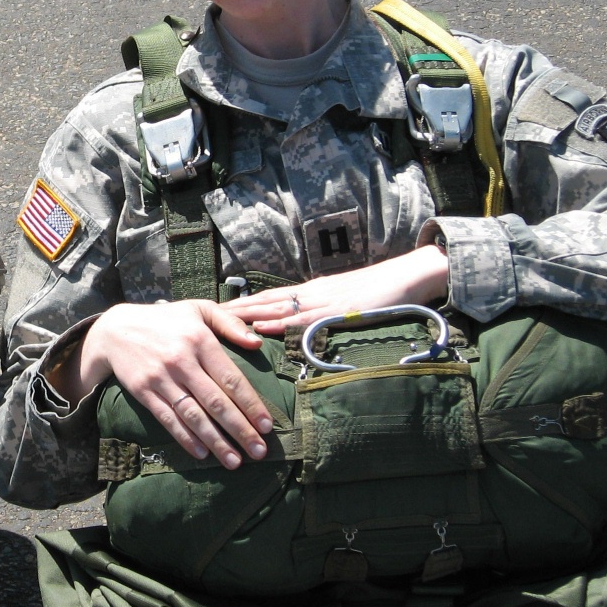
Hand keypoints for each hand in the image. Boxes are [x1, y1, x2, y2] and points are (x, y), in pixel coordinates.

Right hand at [57, 299, 272, 468]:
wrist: (115, 330)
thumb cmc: (166, 320)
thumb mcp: (198, 309)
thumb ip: (230, 322)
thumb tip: (257, 342)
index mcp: (200, 340)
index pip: (231, 378)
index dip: (251, 404)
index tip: (267, 426)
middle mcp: (181, 361)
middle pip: (216, 402)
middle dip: (240, 430)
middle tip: (259, 452)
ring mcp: (161, 378)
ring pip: (193, 415)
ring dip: (216, 441)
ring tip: (234, 461)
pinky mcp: (143, 392)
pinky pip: (168, 419)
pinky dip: (185, 438)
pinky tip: (202, 453)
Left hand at [227, 245, 448, 335]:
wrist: (404, 277)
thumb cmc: (376, 292)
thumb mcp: (340, 301)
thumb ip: (318, 311)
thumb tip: (297, 323)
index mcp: (309, 291)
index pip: (267, 298)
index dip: (239, 304)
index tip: (212, 311)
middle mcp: (309, 293)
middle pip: (262, 301)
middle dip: (231, 310)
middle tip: (202, 316)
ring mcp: (321, 302)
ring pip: (275, 308)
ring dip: (246, 316)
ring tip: (219, 322)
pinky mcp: (335, 312)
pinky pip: (302, 320)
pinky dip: (279, 325)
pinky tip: (261, 329)